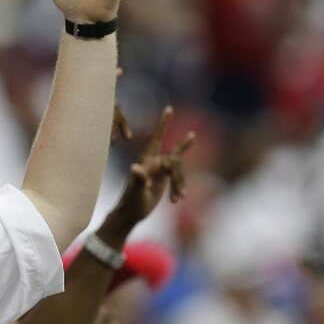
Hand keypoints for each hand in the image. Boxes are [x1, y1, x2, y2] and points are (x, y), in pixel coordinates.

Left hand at [104, 106, 193, 231]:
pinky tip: (177, 200)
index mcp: (146, 162)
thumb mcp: (135, 191)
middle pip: (173, 155)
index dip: (163, 124)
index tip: (169, 109)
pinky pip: (178, 178)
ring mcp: (159, 170)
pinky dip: (179, 188)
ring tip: (177, 199)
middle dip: (183, 147)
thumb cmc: (130, 202)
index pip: (156, 139)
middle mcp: (153, 163)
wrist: (130, 214)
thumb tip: (135, 168)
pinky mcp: (164, 179)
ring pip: (178, 170)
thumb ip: (137, 179)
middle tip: (192, 135)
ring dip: (179, 183)